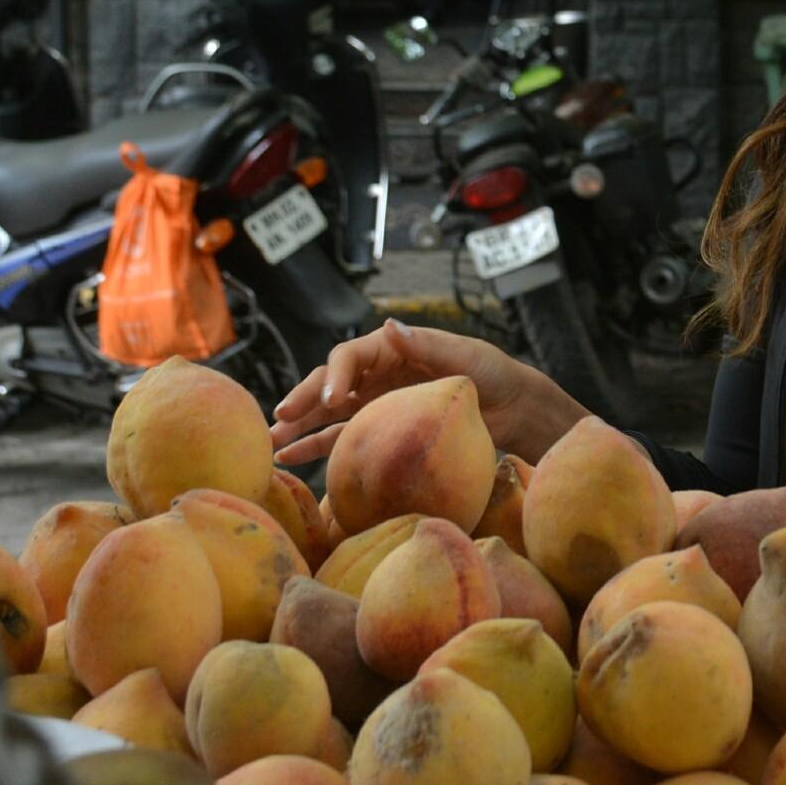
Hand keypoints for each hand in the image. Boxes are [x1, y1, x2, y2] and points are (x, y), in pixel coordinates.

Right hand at [270, 318, 582, 465]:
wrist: (511, 408)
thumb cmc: (491, 374)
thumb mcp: (463, 356)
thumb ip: (425, 344)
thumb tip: (389, 326)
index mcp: (391, 349)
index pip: (350, 356)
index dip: (336, 374)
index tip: (332, 397)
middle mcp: (376, 374)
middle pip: (329, 383)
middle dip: (303, 398)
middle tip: (282, 416)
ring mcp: (374, 403)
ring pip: (327, 412)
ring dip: (300, 425)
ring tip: (274, 440)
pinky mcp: (380, 430)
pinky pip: (341, 438)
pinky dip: (316, 447)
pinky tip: (291, 458)